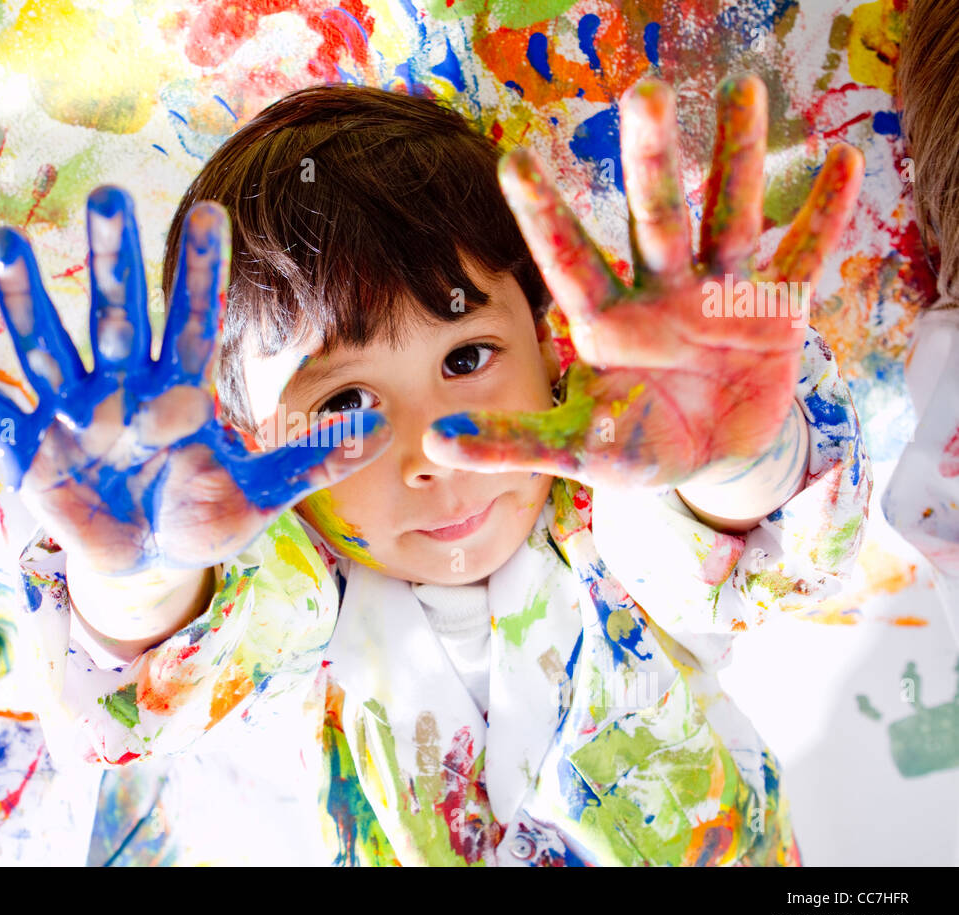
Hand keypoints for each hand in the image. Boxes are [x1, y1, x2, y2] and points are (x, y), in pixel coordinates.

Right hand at [0, 186, 390, 574]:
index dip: (198, 276)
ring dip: (24, 303)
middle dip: (110, 266)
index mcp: (176, 390)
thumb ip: (309, 459)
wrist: (149, 565)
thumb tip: (380, 423)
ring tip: (1, 245)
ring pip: (48, 348)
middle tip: (104, 202)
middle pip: (114, 316)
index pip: (190, 321)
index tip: (212, 217)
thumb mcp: (258, 494)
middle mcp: (120, 387)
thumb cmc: (201, 518)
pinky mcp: (31, 453)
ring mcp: (70, 414)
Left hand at [423, 74, 861, 489]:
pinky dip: (822, 217)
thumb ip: (515, 442)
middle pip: (655, 218)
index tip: (513, 160)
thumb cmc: (639, 447)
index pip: (570, 261)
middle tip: (644, 93)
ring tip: (744, 89)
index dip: (544, 216)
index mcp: (608, 324)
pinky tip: (844, 161)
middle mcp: (660, 294)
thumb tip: (435, 441)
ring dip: (738, 157)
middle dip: (652, 159)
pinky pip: (802, 256)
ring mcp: (719, 294)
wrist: (711, 459)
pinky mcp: (775, 309)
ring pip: (728, 215)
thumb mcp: (579, 450)